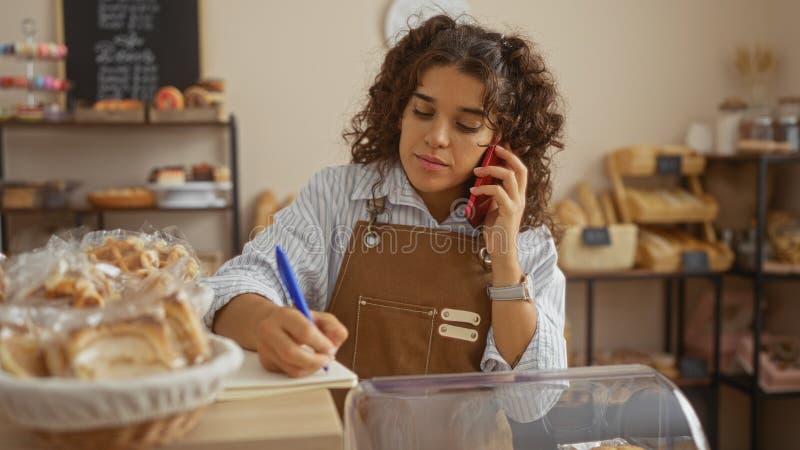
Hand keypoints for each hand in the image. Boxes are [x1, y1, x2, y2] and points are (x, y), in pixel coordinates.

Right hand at [255, 308, 347, 377]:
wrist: (273, 324)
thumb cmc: (299, 322)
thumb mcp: (318, 317)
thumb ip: (332, 326)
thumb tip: (333, 345)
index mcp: (284, 315)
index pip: (305, 332)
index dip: (322, 344)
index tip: (331, 348)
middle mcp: (269, 331)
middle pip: (293, 353)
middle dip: (316, 361)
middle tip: (326, 359)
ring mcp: (265, 348)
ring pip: (292, 368)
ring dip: (311, 368)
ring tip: (319, 361)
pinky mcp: (266, 363)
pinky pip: (289, 373)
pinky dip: (303, 371)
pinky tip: (307, 363)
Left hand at [469, 145, 526, 265]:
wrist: (501, 250)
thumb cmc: (496, 231)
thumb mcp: (493, 208)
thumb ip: (493, 195)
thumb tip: (482, 182)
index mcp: (518, 195)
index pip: (520, 170)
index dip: (512, 156)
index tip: (500, 146)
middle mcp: (520, 197)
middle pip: (520, 169)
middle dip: (508, 155)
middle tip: (494, 149)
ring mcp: (516, 204)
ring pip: (510, 177)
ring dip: (491, 170)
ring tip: (476, 172)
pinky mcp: (509, 211)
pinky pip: (498, 192)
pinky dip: (484, 188)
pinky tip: (473, 191)